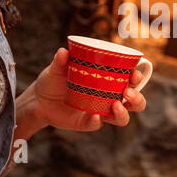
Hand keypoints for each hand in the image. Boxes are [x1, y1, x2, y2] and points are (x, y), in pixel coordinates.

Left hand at [29, 47, 147, 130]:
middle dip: (137, 99)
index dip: (138, 78)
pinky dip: (98, 121)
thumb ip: (61, 60)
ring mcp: (100, 112)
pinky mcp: (88, 123)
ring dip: (123, 113)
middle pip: (134, 103)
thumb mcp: (57, 68)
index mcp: (108, 81)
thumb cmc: (54, 80)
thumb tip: (63, 51)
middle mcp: (109, 98)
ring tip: (116, 105)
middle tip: (127, 92)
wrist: (38, 100)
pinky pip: (98, 124)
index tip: (135, 74)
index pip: (131, 81)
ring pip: (122, 118)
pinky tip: (95, 116)